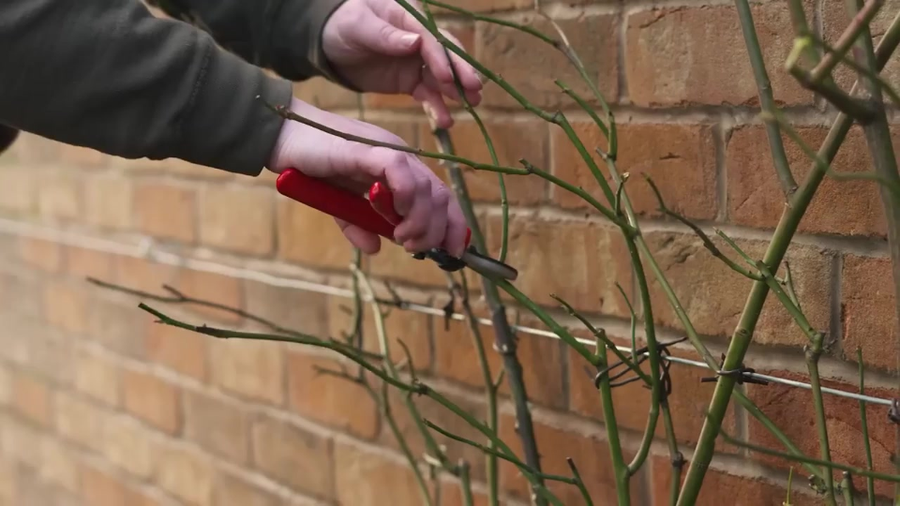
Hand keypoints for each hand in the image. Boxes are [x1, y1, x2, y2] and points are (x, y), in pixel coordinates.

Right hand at [267, 97, 467, 256]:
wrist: (283, 140)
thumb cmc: (312, 169)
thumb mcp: (340, 207)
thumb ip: (360, 226)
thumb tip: (376, 249)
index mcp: (401, 170)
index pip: (441, 197)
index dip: (453, 225)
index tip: (453, 252)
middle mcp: (402, 158)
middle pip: (442, 195)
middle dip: (438, 229)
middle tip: (417, 248)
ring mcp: (388, 151)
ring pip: (427, 186)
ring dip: (422, 220)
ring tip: (405, 239)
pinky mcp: (369, 149)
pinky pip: (399, 170)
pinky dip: (406, 194)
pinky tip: (397, 215)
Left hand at [321, 0, 482, 127]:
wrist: (327, 43)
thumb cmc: (342, 24)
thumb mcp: (358, 25)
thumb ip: (385, 35)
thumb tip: (415, 41)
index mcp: (409, 16)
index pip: (430, 37)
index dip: (441, 58)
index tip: (448, 78)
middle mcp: (420, 37)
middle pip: (446, 55)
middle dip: (461, 73)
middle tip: (475, 91)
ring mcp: (417, 60)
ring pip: (442, 77)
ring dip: (456, 93)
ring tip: (470, 108)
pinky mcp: (411, 80)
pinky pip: (428, 94)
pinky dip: (437, 107)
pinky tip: (445, 121)